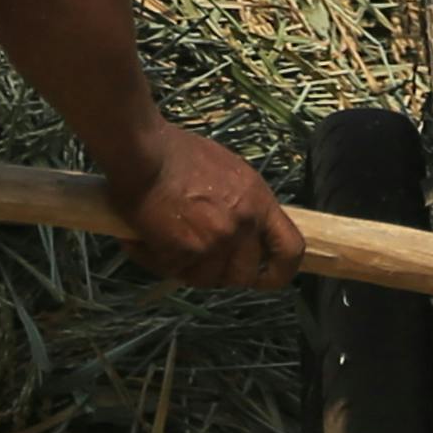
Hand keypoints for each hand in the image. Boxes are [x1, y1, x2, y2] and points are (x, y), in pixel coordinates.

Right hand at [103, 122, 301, 289]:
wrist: (143, 153)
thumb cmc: (179, 153)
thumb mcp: (229, 173)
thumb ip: (242, 205)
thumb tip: (242, 232)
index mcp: (258, 203)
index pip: (290, 250)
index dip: (279, 271)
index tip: (265, 275)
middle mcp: (242, 226)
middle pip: (244, 274)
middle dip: (221, 272)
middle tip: (198, 258)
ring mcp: (215, 242)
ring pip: (206, 279)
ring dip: (186, 268)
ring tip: (165, 244)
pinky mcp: (185, 253)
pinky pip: (174, 271)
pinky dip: (156, 261)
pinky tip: (142, 241)